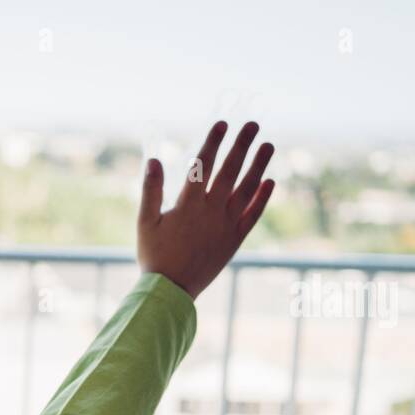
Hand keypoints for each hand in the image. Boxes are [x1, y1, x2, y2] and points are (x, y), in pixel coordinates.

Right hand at [137, 121, 274, 298]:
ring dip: (258, 165)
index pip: (203, 165)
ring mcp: (226, 225)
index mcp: (187, 205)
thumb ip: (151, 190)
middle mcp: (211, 211)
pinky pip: (253, 215)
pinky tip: (270, 181)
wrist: (172, 290)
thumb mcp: (144, 222)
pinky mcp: (235, 240)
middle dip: (241, 145)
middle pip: (230, 171)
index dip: (213, 143)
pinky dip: (262, 197)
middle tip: (252, 124)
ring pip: (247, 189)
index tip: (222, 124)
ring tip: (268, 145)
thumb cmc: (154, 256)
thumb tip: (153, 159)